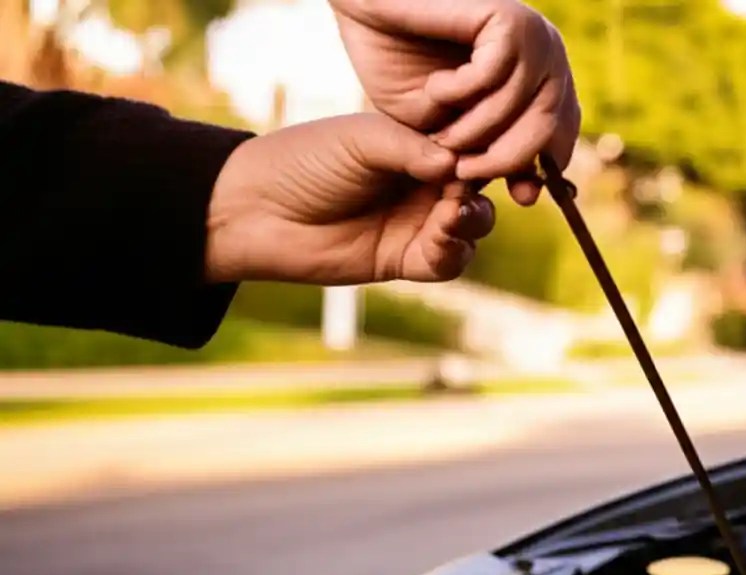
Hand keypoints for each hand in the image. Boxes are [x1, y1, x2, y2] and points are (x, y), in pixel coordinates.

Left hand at [204, 113, 494, 285]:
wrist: (257, 211)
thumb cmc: (305, 161)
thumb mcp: (361, 140)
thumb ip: (411, 148)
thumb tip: (457, 166)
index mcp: (418, 144)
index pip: (471, 145)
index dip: (486, 148)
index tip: (486, 147)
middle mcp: (424, 183)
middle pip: (480, 187)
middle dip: (484, 187)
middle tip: (466, 184)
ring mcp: (417, 222)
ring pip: (473, 225)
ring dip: (473, 219)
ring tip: (452, 212)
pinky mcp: (405, 260)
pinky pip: (448, 261)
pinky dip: (454, 250)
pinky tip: (441, 236)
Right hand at [329, 0, 580, 205]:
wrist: (364, 8)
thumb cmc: (401, 65)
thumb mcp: (447, 127)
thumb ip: (489, 155)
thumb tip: (531, 195)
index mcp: (542, 76)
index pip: (562, 134)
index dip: (540, 169)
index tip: (516, 196)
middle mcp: (548, 52)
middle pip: (548, 129)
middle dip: (502, 160)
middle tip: (460, 170)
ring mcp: (533, 33)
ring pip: (519, 108)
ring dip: (471, 133)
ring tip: (436, 131)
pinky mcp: (508, 17)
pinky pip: (492, 77)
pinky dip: (457, 93)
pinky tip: (434, 84)